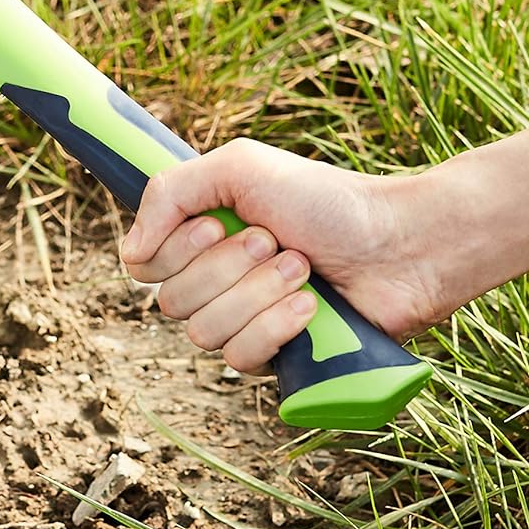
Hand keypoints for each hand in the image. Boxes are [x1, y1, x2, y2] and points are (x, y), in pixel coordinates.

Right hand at [120, 140, 451, 372]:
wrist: (398, 244)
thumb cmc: (326, 200)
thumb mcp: (240, 168)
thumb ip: (170, 192)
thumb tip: (130, 253)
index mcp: (201, 241)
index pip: (143, 266)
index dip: (174, 251)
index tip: (215, 223)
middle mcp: (215, 286)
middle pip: (171, 302)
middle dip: (226, 268)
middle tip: (273, 239)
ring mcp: (244, 325)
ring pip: (204, 334)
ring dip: (257, 294)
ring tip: (302, 268)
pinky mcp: (275, 360)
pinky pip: (240, 359)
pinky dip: (276, 326)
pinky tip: (311, 306)